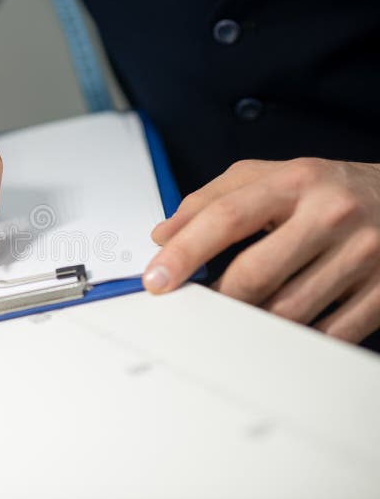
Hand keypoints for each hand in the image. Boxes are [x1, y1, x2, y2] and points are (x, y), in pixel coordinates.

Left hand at [142, 158, 379, 342]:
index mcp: (297, 181)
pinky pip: (327, 333)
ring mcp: (363, 255)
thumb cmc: (330, 190)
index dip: (184, 251)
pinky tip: (279, 330)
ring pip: (286, 311)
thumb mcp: (273, 177)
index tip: (158, 278)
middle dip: (216, 298)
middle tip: (196, 306)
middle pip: (254, 273)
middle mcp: (332, 214)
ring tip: (237, 315)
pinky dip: (294, 339)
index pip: (226, 217)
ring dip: (250, 323)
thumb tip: (164, 235)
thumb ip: (213, 199)